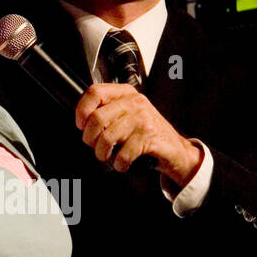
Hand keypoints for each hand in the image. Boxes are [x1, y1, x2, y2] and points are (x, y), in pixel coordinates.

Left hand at [74, 83, 202, 183]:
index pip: (95, 92)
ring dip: (102, 154)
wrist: (175, 149)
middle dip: (90, 138)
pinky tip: (123, 163)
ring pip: (106, 138)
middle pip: (96, 118)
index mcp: (125, 93)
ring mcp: (142, 119)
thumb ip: (108, 112)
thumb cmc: (147, 134)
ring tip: (108, 156)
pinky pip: (123, 153)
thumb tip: (82, 121)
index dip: (82, 110)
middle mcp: (134, 102)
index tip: (81, 125)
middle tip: (95, 146)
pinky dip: (119, 164)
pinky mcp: (149, 137)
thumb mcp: (128, 114)